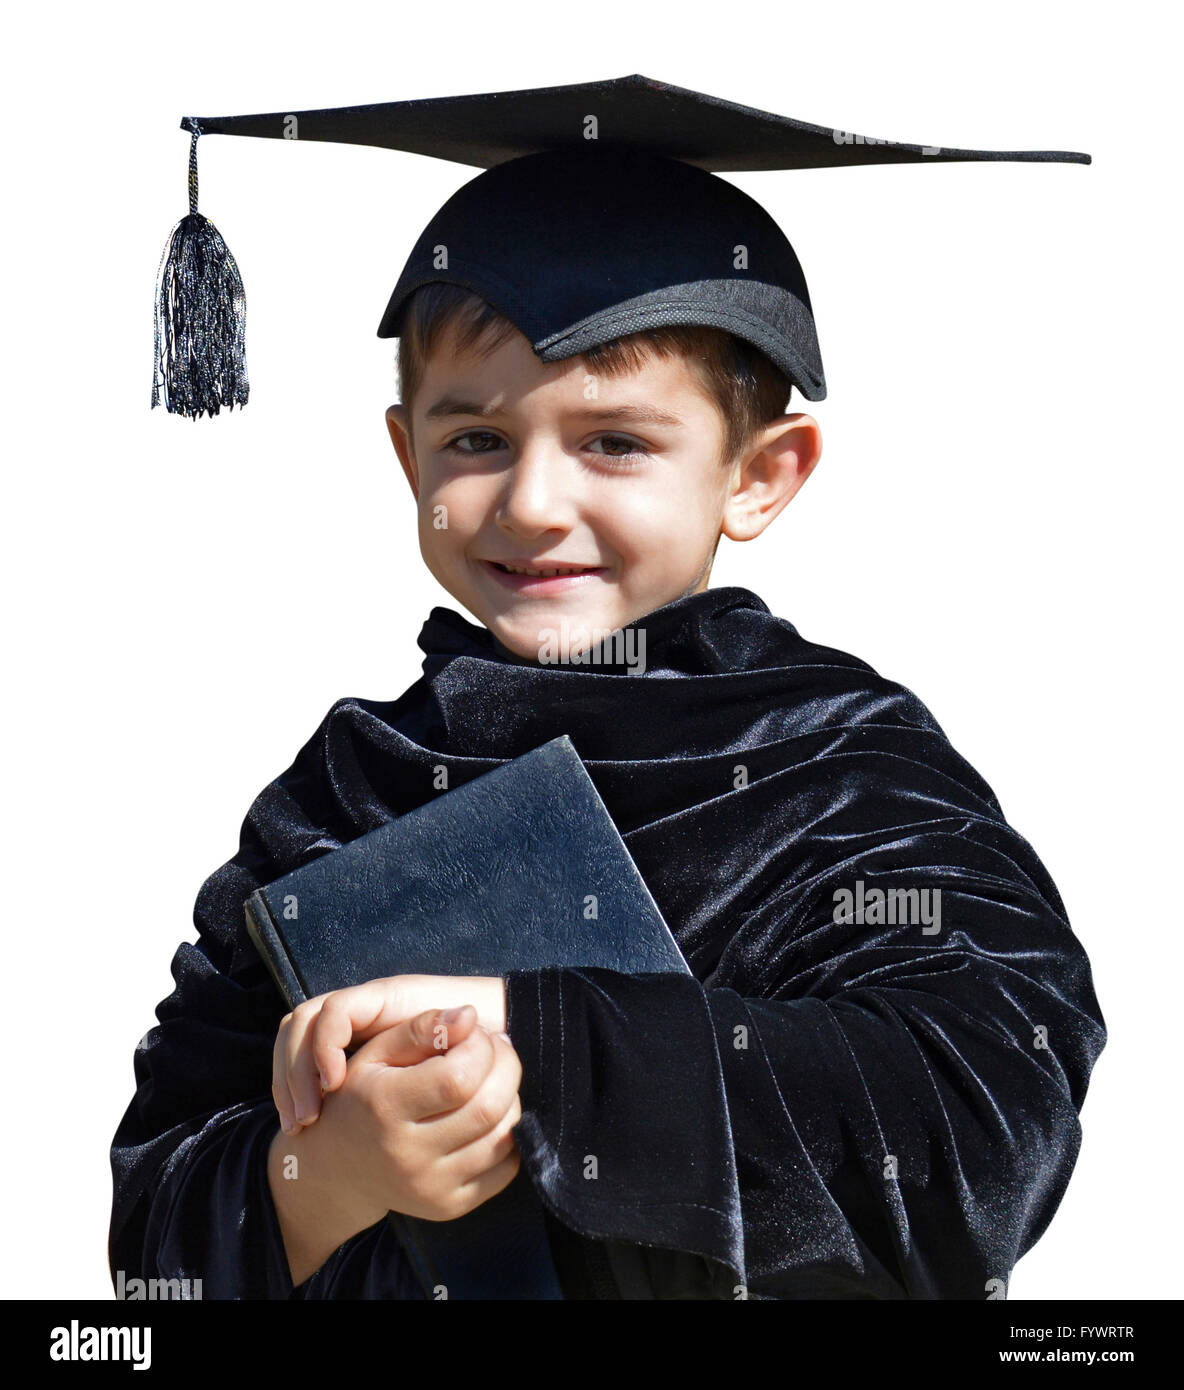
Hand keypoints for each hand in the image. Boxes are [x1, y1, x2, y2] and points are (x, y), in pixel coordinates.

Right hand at [268, 1004, 522, 1279]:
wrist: (336, 1168)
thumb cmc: (361, 1096)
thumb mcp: (376, 1053)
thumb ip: (421, 1028)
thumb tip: (468, 1014)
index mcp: (384, 1106)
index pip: (459, 1076)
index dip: (481, 1046)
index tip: (476, 1034)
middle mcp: (406, 1154)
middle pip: (488, 1107)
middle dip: (505, 1067)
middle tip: (496, 1050)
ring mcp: (429, 1187)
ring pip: (502, 1136)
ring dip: (510, 1098)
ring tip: (492, 1079)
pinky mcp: (449, 1207)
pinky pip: (505, 1168)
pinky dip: (508, 1134)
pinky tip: (489, 1115)